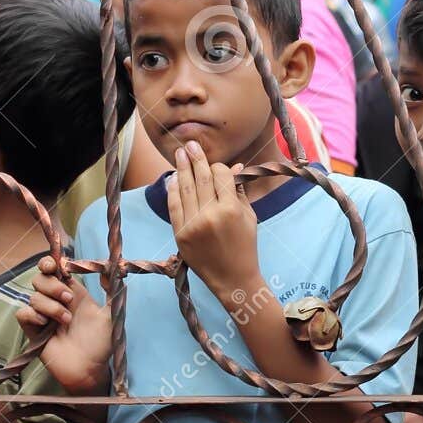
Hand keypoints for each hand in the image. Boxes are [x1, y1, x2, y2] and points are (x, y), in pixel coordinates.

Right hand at [16, 257, 111, 393]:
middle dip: (53, 286)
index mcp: (73, 294)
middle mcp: (56, 301)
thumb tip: (113, 267)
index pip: (54, 270)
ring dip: (51, 306)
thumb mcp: (110, 315)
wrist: (90, 368)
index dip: (50, 263)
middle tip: (68, 299)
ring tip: (66, 321)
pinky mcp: (33, 330)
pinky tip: (46, 326)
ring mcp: (43, 316)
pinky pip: (23, 313)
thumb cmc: (101, 343)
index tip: (55, 265)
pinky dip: (33, 315)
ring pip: (34, 297)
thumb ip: (111, 292)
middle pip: (40, 279)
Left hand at [168, 142, 260, 301]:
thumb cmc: (245, 246)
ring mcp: (193, 224)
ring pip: (185, 189)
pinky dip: (173, 190)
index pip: (221, 176)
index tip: (216, 166)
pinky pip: (174, 206)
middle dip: (195, 158)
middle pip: (200, 178)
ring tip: (179, 154)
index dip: (218, 168)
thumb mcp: (249, 217)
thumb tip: (233, 166)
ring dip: (181, 169)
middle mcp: (211, 215)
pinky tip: (174, 178)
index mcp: (232, 209)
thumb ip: (239, 191)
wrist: (233, 278)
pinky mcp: (180, 233)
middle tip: (190, 144)